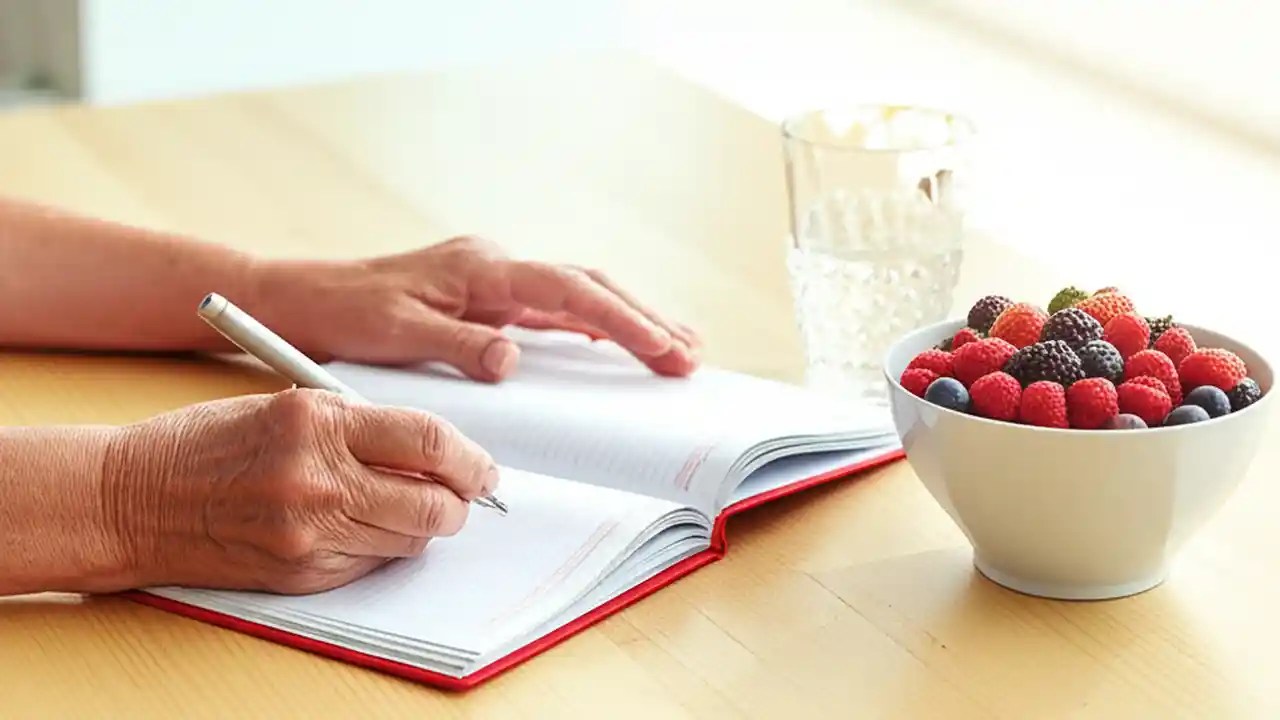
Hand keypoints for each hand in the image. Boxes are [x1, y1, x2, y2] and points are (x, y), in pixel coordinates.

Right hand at [101, 388, 496, 593]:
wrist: (132, 498)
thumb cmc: (208, 443)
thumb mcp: (289, 408)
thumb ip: (361, 428)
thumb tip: (435, 455)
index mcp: (318, 422)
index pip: (428, 441)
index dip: (469, 458)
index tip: (481, 467)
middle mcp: (317, 478)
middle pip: (434, 502)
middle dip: (459, 501)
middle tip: (460, 494)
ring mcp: (308, 532)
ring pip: (409, 539)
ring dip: (421, 526)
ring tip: (398, 507)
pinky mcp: (300, 572)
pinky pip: (371, 564)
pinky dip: (379, 547)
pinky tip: (355, 527)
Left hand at [248, 236, 700, 381]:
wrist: (303, 297)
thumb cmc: (345, 312)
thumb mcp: (397, 335)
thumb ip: (460, 346)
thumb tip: (514, 359)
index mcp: (481, 269)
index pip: (570, 293)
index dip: (623, 321)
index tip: (664, 349)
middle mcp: (495, 265)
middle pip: (588, 285)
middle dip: (644, 317)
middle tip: (690, 353)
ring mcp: (492, 277)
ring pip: (577, 292)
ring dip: (627, 316)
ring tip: (675, 343)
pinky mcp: (485, 294)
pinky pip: (553, 305)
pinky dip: (592, 322)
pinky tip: (614, 337)